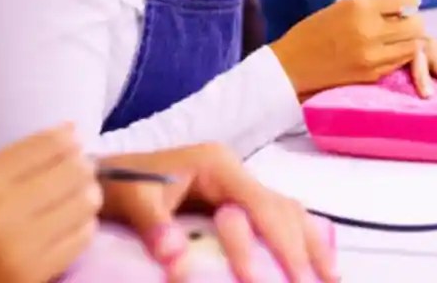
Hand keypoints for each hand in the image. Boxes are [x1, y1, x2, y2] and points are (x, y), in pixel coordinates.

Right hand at [0, 126, 100, 282]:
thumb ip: (8, 167)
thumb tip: (65, 138)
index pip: (43, 146)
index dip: (66, 138)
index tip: (72, 138)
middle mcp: (2, 211)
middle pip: (71, 172)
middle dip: (82, 166)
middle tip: (81, 168)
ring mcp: (21, 247)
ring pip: (83, 204)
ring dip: (87, 194)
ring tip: (80, 194)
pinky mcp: (33, 275)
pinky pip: (80, 239)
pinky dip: (83, 226)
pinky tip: (72, 223)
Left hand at [99, 144, 336, 282]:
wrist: (105, 177)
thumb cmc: (118, 186)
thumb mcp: (132, 202)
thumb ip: (156, 229)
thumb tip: (179, 263)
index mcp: (216, 165)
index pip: (259, 204)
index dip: (276, 242)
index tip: (284, 279)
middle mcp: (234, 172)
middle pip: (282, 209)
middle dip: (302, 248)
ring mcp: (237, 186)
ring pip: (288, 211)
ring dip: (311, 243)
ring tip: (331, 278)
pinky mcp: (234, 203)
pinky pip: (276, 218)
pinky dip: (297, 240)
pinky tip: (313, 263)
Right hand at [271, 0, 424, 95]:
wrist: (291, 66)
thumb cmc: (313, 31)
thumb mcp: (340, 7)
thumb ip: (372, 5)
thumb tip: (404, 2)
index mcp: (359, 7)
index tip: (406, 3)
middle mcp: (369, 30)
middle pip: (415, 24)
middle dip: (412, 21)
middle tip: (402, 22)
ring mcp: (372, 56)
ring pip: (413, 45)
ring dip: (408, 40)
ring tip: (395, 39)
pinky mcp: (372, 75)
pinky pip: (399, 62)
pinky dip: (398, 55)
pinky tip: (386, 52)